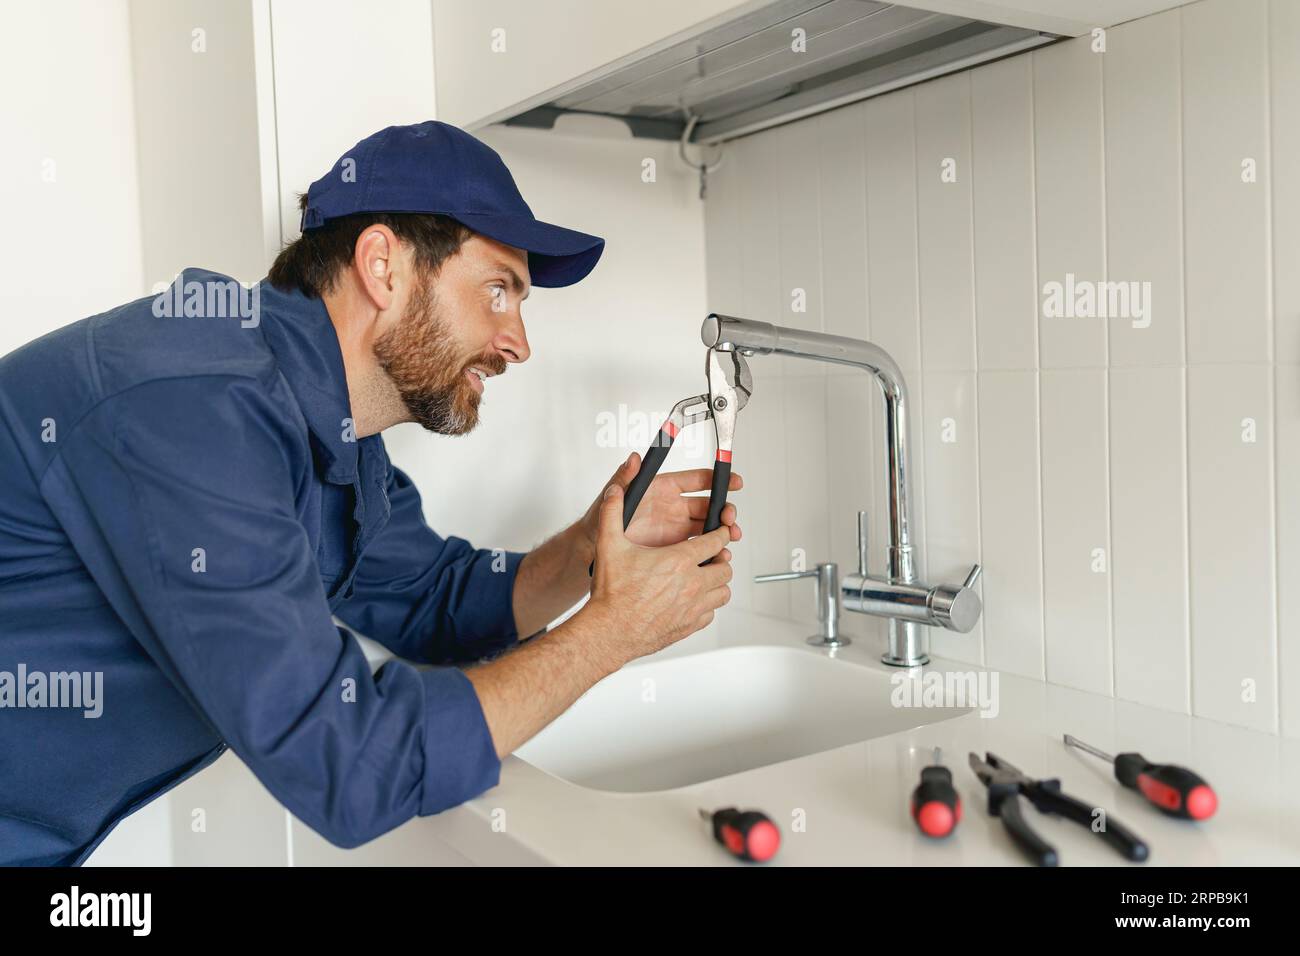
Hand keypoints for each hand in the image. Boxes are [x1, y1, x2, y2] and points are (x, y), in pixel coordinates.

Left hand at [580, 453, 742, 552]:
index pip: (696, 479)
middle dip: (724, 508)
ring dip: (723, 529)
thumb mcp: (613, 496)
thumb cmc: (600, 519)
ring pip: (708, 525)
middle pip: (708, 503)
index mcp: (663, 488)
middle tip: (729, 517)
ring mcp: (675, 527)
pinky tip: (719, 553)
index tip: (732, 481)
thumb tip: (634, 457)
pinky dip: (713, 548)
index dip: (717, 479)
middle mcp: (673, 506)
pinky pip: (699, 545)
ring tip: (731, 536)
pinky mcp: (675, 546)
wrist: (593, 549)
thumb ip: (625, 477)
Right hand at [585, 479, 734, 663]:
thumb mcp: (609, 546)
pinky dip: (707, 605)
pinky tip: (693, 600)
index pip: (715, 541)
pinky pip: (712, 613)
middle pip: (725, 567)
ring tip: (705, 578)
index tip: (720, 531)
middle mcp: (691, 584)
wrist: (609, 631)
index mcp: (678, 561)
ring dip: (717, 583)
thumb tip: (615, 490)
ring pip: (723, 591)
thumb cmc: (611, 593)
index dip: (720, 533)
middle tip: (709, 556)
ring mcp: (693, 607)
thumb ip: (612, 513)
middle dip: (720, 559)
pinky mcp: (690, 626)